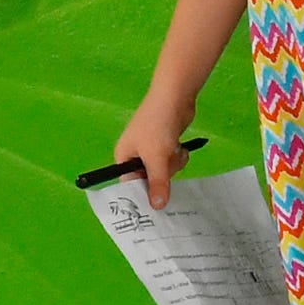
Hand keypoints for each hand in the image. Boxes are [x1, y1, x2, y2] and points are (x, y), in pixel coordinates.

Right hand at [112, 93, 196, 208]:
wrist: (175, 97)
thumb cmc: (158, 125)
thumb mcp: (156, 157)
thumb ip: (157, 183)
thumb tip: (157, 207)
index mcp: (124, 157)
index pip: (129, 185)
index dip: (142, 195)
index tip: (156, 207)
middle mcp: (135, 155)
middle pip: (149, 180)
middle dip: (162, 175)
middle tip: (168, 167)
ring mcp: (151, 150)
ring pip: (164, 172)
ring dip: (173, 164)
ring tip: (174, 150)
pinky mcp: (165, 146)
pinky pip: (172, 162)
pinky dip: (178, 157)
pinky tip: (179, 146)